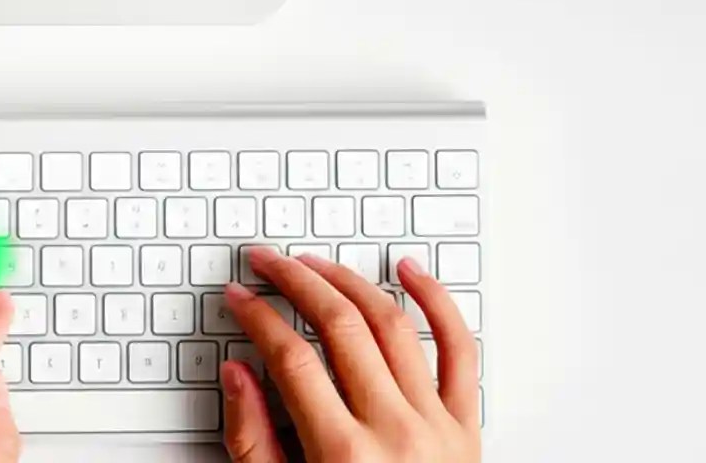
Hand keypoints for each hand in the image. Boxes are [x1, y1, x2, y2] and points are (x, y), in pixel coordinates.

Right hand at [220, 248, 479, 462]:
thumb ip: (254, 440)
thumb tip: (238, 374)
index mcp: (343, 456)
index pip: (290, 358)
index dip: (257, 317)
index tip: (239, 298)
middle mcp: (394, 433)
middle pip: (339, 326)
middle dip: (295, 281)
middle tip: (268, 262)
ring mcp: (437, 426)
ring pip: (393, 324)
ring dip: (350, 281)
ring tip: (318, 263)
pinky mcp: (467, 427)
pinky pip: (460, 350)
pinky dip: (438, 303)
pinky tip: (412, 273)